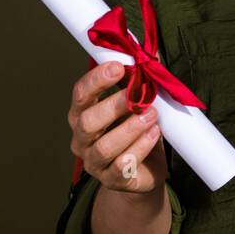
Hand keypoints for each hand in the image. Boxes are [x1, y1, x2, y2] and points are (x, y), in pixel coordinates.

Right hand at [67, 61, 167, 193]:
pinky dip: (140, 148)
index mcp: (83, 113)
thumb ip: (139, 78)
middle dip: (114, 106)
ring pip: (104, 147)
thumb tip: (151, 53)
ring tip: (152, 116)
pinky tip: (154, 134)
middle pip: (88, 122)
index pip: (81, 94)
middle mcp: (82, 138)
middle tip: (140, 96)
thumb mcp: (138, 102)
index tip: (119, 66)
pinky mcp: (112, 180)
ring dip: (130, 129)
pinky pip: (122, 166)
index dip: (96, 79)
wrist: (147, 170)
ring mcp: (94, 162)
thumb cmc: (138, 129)